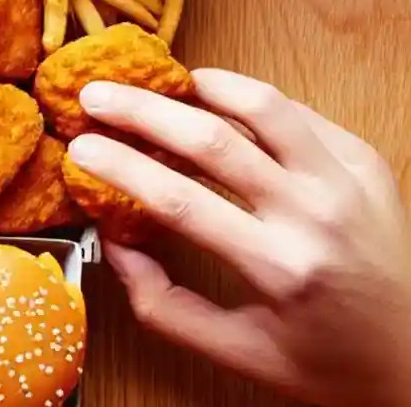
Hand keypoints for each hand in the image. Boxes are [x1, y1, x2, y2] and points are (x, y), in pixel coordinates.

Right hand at [66, 69, 410, 406]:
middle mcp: (316, 216)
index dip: (120, 167)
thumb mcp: (237, 352)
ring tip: (164, 83)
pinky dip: (252, 103)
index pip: (179, 200)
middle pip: (213, 140)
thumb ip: (163, 303)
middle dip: (143, 111)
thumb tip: (114, 242)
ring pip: (265, 106)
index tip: (80, 147)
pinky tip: (220, 106)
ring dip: (205, 86)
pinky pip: (300, 115)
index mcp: (279, 267)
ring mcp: (349, 183)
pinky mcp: (367, 163)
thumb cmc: (327, 362)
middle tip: (98, 94)